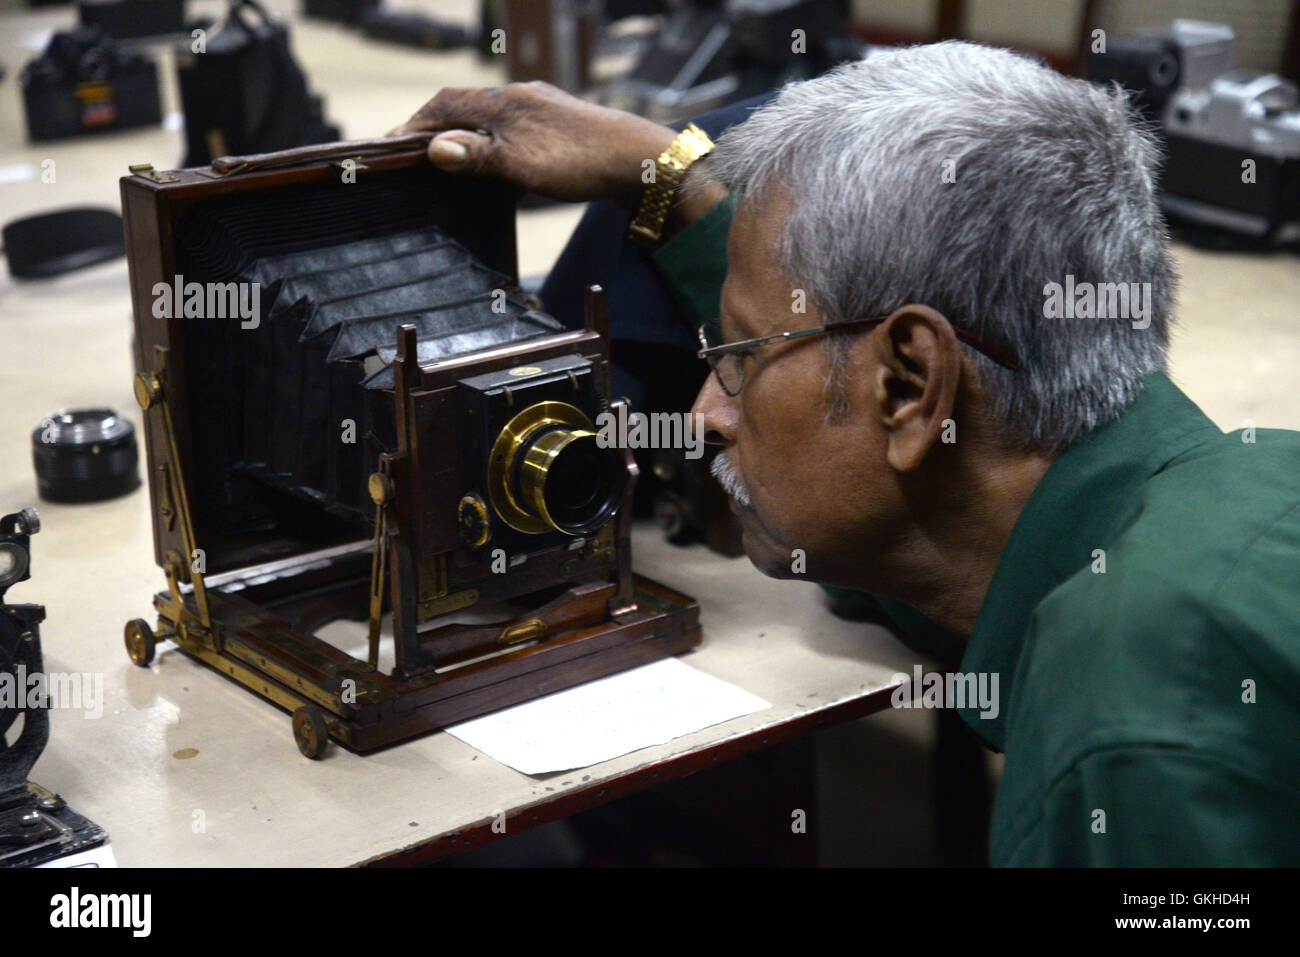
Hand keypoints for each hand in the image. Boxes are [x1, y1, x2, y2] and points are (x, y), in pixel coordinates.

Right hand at [392, 81, 678, 207]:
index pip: (446, 103)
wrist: (640, 162)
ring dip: (473, 142)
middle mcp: (523, 98)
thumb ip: (476, 156)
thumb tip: (434, 148)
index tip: (396, 142)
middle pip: (469, 108)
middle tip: (420, 155)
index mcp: (504, 101)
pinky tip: (507, 177)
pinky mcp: (564, 130)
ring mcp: (545, 112)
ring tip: (458, 169)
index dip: (417, 122)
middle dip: (442, 130)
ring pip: (496, 123)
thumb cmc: (580, 160)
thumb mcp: (518, 164)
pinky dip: (502, 153)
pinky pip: (520, 137)